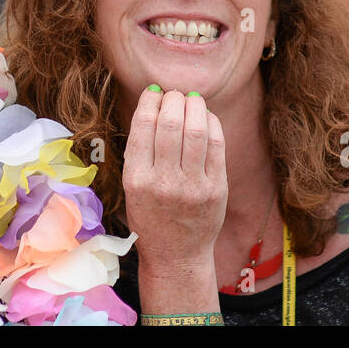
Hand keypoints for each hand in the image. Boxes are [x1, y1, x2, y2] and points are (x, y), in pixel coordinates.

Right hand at [123, 87, 226, 274]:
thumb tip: (155, 104)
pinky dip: (211, 123)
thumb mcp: (132, 186)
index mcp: (136, 179)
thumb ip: (141, 150)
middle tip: (174, 94)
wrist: (176, 255)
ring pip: (195, 129)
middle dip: (173, 99)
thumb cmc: (150, 216)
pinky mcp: (216, 188)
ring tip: (191, 98)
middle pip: (170, 122)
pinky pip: (216, 145)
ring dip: (194, 105)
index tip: (154, 91)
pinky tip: (206, 117)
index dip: (150, 101)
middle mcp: (164, 181)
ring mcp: (192, 186)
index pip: (143, 126)